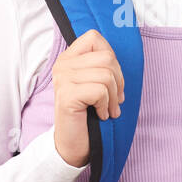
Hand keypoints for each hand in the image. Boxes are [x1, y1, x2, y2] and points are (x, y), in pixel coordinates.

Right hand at [51, 29, 124, 168]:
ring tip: (109, 109)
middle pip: (107, 57)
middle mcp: (62, 65)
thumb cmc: (87, 113)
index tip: (112, 79)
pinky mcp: (67, 95)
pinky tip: (100, 114)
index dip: (111, 56)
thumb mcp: (95, 84)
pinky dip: (106, 106)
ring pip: (106, 75)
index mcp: (68, 58)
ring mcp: (62, 79)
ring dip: (114, 97)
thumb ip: (102, 66)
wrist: (72, 144)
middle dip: (119, 81)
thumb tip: (119, 59)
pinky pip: (100, 91)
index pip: (94, 37)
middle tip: (116, 100)